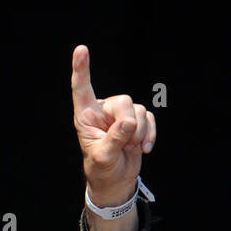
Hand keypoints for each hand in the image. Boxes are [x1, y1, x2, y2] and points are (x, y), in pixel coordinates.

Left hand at [70, 45, 156, 207]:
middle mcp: (103, 111)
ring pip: (139, 110)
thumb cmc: (102, 169)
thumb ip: (114, 139)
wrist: (116, 180)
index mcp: (86, 116)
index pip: (82, 89)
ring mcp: (122, 114)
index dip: (81, 69)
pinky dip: (150, 134)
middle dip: (128, 123)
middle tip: (125, 143)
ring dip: (139, 133)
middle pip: (123, 101)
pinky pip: (150, 118)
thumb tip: (128, 123)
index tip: (80, 49)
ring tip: (129, 148)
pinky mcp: (138, 120)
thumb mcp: (103, 157)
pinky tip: (143, 148)